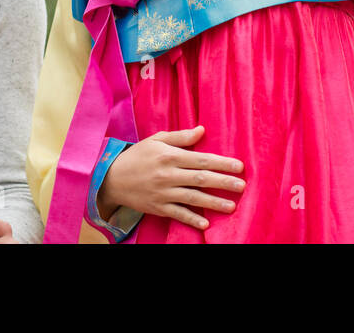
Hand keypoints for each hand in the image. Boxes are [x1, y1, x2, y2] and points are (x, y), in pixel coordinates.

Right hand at [97, 125, 245, 230]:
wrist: (111, 178)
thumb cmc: (137, 156)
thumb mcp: (156, 140)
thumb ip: (181, 137)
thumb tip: (202, 130)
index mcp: (170, 156)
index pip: (201, 159)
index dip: (222, 163)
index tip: (239, 166)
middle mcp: (168, 174)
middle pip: (200, 178)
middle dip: (223, 182)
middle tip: (242, 186)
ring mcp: (163, 193)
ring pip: (192, 198)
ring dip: (213, 202)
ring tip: (231, 206)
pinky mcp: (157, 207)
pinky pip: (177, 214)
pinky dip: (191, 219)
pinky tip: (205, 224)